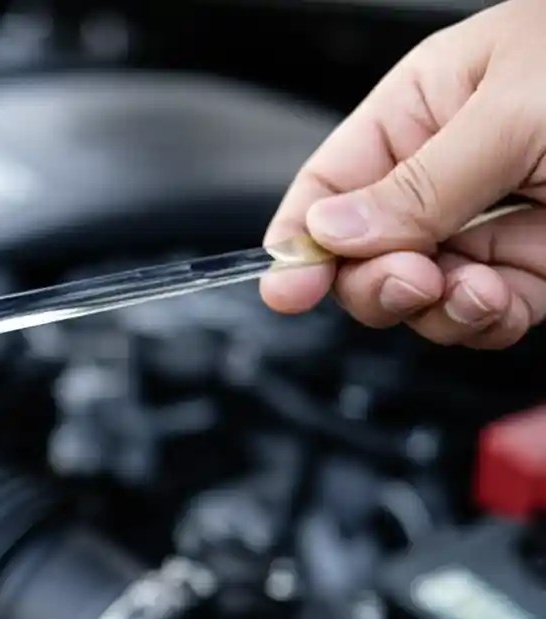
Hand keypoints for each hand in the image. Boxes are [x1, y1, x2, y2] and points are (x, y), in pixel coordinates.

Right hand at [260, 0, 545, 348]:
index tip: (288, 287)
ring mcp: (493, 225)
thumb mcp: (514, 112)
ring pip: (420, 295)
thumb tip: (329, 229)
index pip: (332, 181)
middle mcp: (449, 170)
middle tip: (411, 279)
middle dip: (378, 278)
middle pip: (365, 252)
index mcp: (427, 106)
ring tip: (476, 288)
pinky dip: (483, 321)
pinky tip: (504, 302)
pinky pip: (480, 314)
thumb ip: (418, 182)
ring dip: (437, 307)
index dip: (299, 237)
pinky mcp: (537, 272)